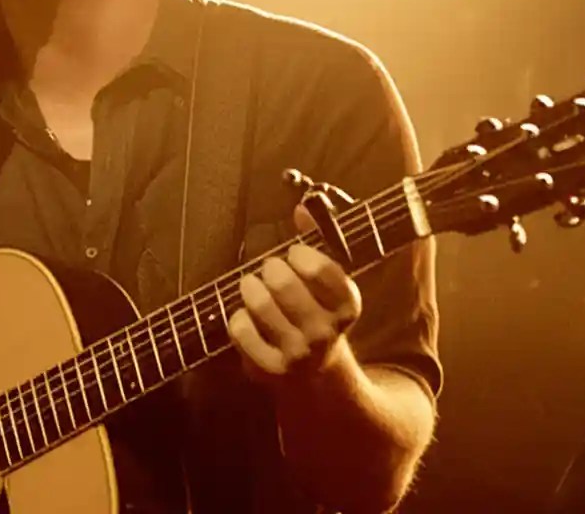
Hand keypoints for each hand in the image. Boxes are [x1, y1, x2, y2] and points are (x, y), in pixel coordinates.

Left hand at [228, 204, 361, 381]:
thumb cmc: (317, 314)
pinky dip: (237, 317)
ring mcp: (297, 353)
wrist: (316, 375)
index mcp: (347, 307)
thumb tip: (302, 208)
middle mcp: (325, 332)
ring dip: (250, 287)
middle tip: (270, 271)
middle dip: (270, 268)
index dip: (301, 254)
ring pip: (259, 304)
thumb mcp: (327, 283)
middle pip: (283, 284)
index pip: (322, 270)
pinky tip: (247, 317)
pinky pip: (240, 329)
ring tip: (253, 287)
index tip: (295, 254)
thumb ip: (316, 242)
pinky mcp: (269, 368)